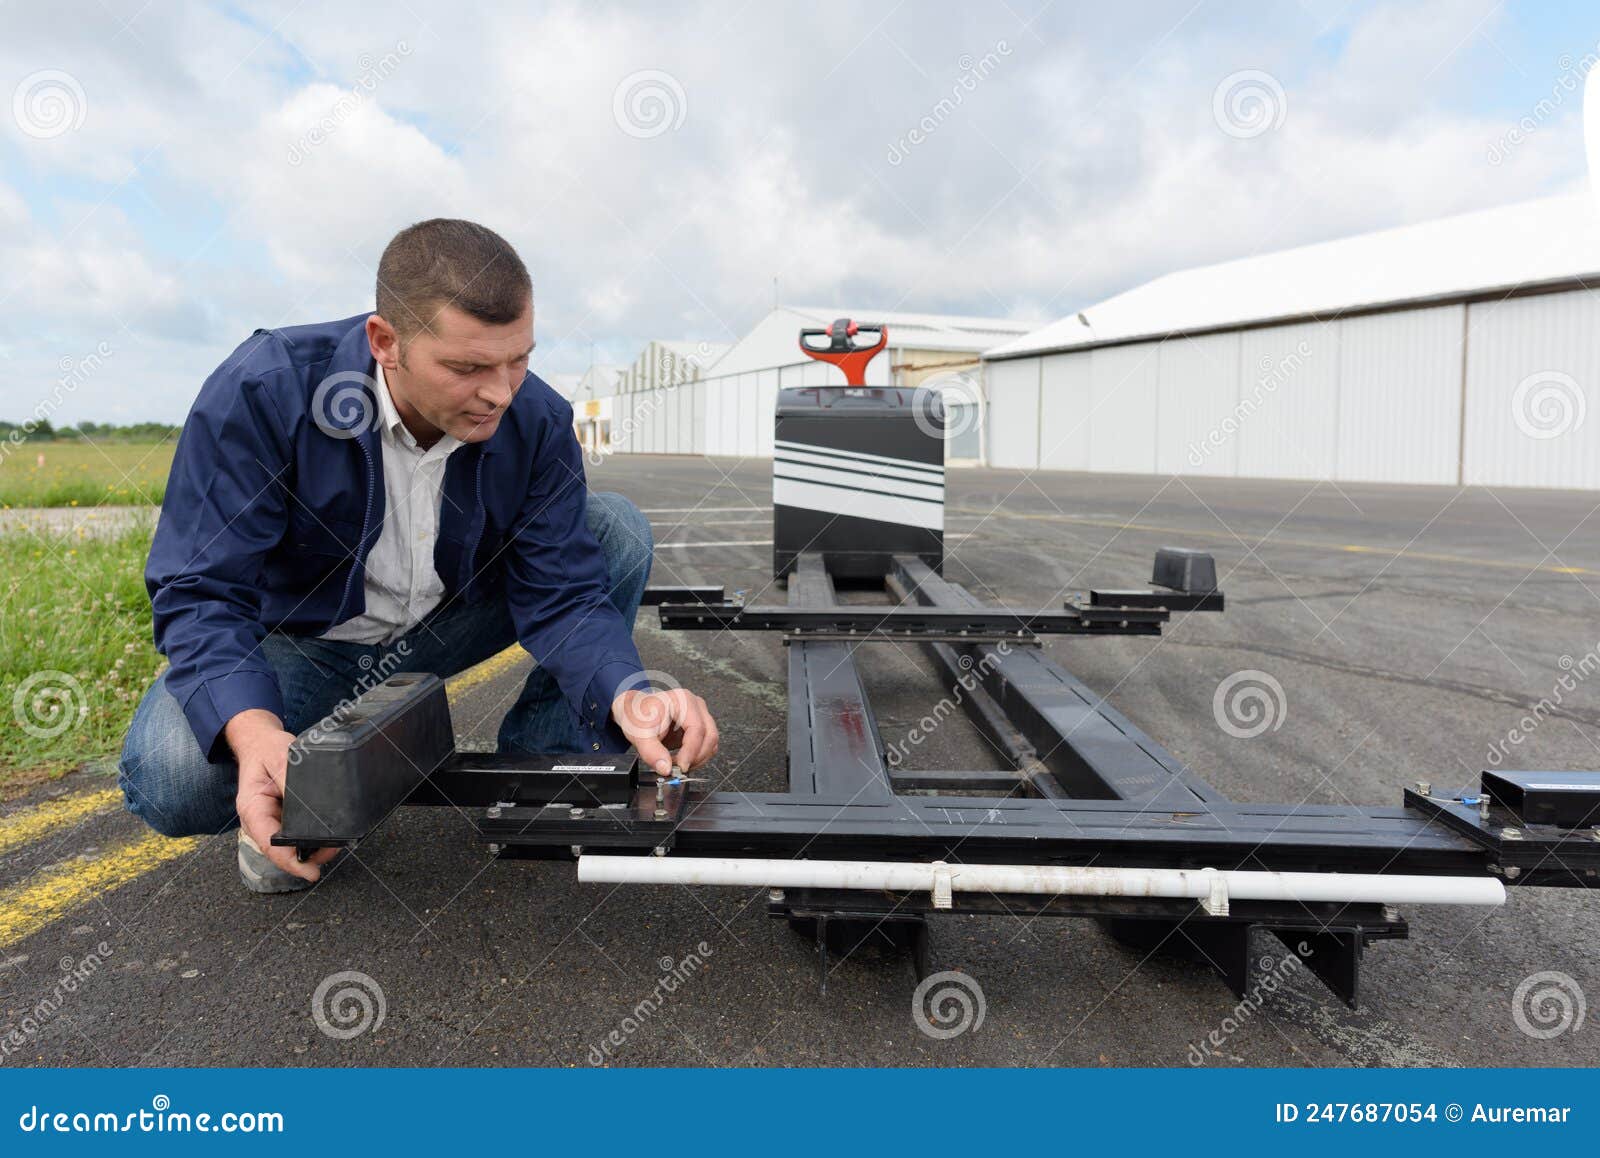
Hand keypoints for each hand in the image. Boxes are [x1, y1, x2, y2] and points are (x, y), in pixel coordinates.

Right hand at [226, 709, 338, 881]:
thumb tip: (312, 806)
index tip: (311, 873)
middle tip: (335, 850)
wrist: (260, 742)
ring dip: (312, 847)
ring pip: (290, 845)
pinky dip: (311, 837)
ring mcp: (269, 822)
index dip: (291, 863)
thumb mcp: (282, 759)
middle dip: (308, 855)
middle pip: (282, 850)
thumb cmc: (268, 750)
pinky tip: (327, 835)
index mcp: (252, 809)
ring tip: (335, 843)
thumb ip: (294, 782)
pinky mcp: (280, 819)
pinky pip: (295, 834)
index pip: (270, 844)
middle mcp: (258, 821)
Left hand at [611, 686, 718, 775]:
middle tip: (678, 769)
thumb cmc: (637, 714)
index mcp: (682, 701)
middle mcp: (695, 705)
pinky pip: (707, 744)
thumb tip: (666, 768)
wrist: (634, 710)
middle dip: (696, 757)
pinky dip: (697, 756)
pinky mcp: (699, 725)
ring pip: (711, 741)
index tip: (681, 767)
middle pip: (709, 735)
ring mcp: (700, 714)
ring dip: (698, 758)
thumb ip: (652, 752)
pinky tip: (682, 759)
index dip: (691, 751)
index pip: (697, 728)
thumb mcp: (640, 734)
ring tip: (677, 764)